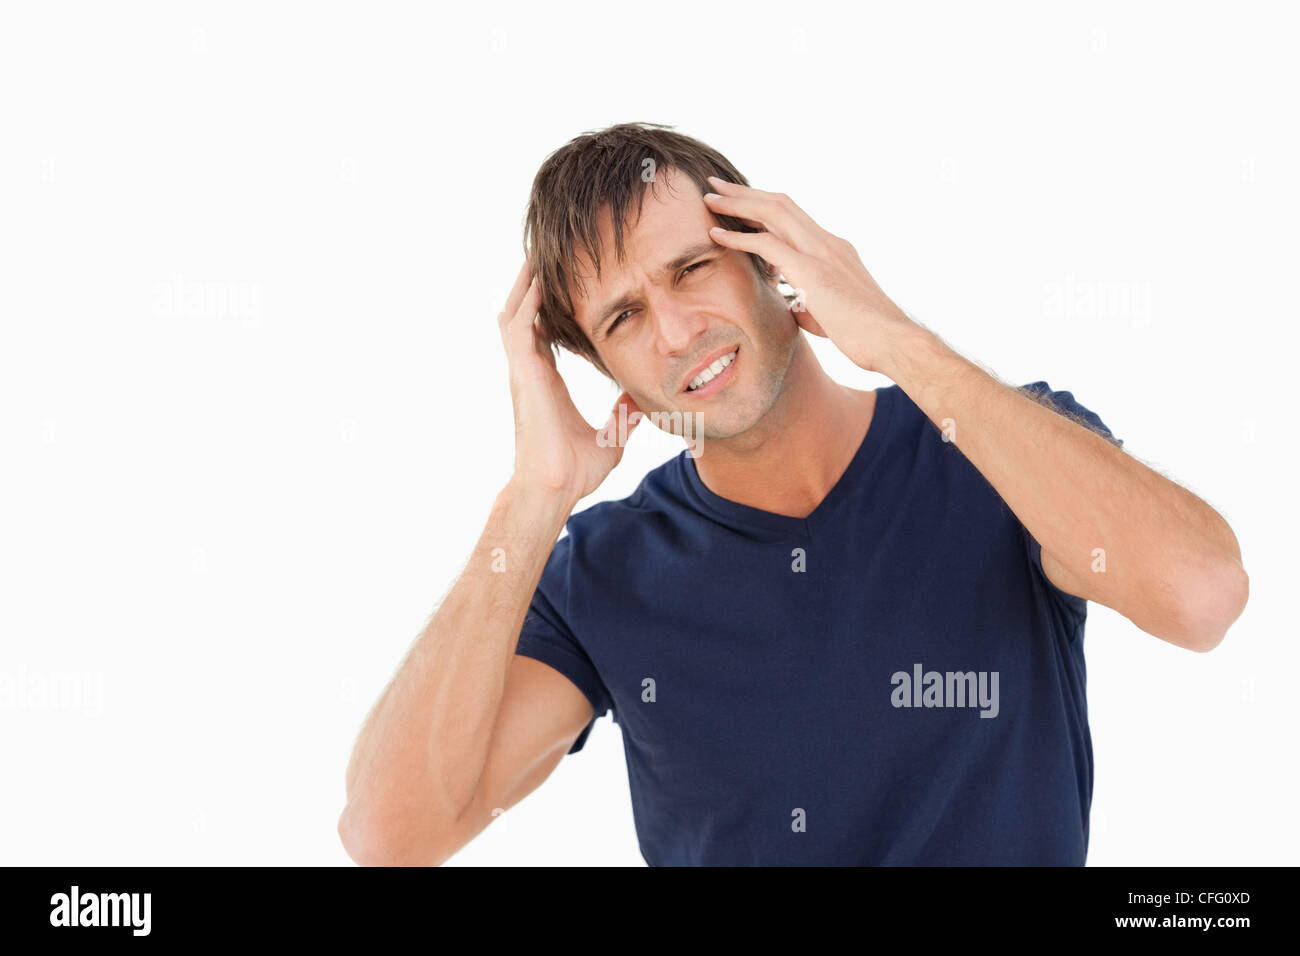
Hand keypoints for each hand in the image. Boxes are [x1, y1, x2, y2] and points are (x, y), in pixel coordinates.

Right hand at [497, 258, 642, 503]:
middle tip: (547, 250)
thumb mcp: (612, 435)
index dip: (551, 306)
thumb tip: (643, 401)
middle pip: (527, 312)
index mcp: (547, 380)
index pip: (546, 331)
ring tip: (538, 249)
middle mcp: (531, 369)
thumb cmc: (575, 470)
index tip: (567, 282)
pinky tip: (541, 276)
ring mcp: (524, 370)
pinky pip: (521, 326)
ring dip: (527, 282)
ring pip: (518, 311)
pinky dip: (529, 300)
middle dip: (534, 282)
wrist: (554, 488)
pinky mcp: (524, 374)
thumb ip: (624, 415)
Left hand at [702, 176, 919, 374]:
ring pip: (773, 213)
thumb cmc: (864, 336)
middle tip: (716, 185)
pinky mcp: (812, 271)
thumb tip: (788, 303)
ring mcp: (821, 252)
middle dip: (745, 192)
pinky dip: (739, 237)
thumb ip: (804, 300)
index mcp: (833, 249)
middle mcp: (827, 242)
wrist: (893, 342)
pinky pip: (768, 245)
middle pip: (780, 203)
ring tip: (710, 198)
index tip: (738, 201)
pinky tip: (716, 235)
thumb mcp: (827, 312)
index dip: (763, 205)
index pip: (793, 216)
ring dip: (738, 203)